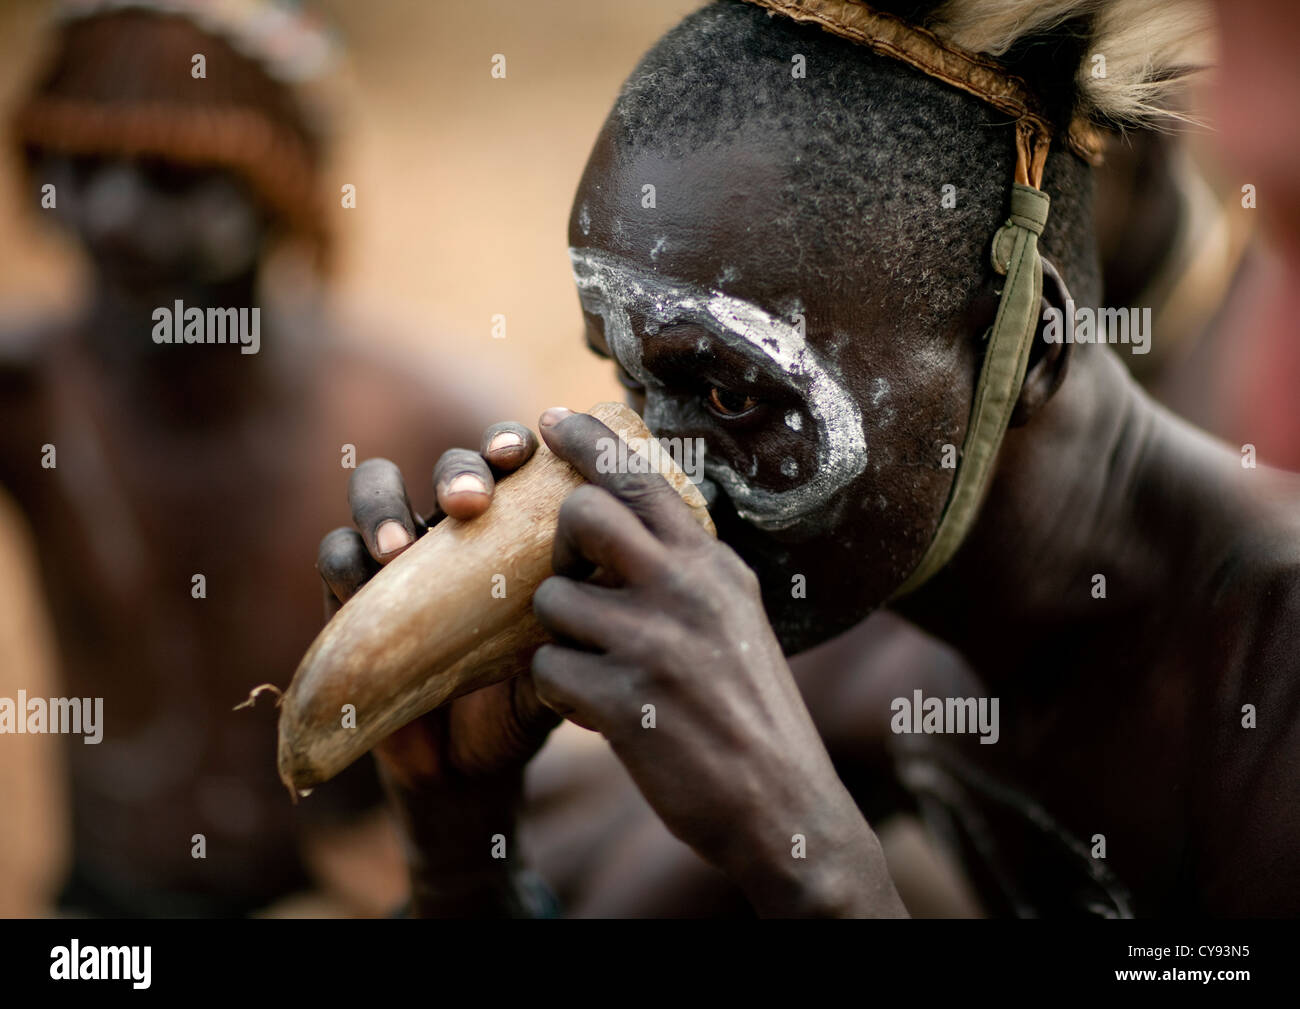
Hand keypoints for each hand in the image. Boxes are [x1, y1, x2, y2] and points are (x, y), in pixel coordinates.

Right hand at [315, 422, 559, 914]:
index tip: (521, 453)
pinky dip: (345, 554)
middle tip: (470, 501)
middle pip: (449, 466)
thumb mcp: (562, 657)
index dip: (511, 444)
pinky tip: (363, 574)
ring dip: (384, 503)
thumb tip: (610, 581)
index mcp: (512, 527)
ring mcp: (399, 557)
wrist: (469, 768)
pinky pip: (335, 553)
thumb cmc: (525, 698)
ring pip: (376, 489)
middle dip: (458, 470)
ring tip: (400, 545)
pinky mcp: (350, 594)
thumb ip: (580, 621)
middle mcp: (453, 529)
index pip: (511, 463)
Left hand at [528, 408, 905, 916]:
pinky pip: (548, 671)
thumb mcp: (737, 617)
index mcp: (714, 565)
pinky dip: (561, 693)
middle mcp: (687, 589)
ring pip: (553, 601)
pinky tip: (598, 713)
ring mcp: (655, 643)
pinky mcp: (626, 702)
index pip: (644, 478)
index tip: (551, 422)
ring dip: (561, 637)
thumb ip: (690, 570)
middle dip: (560, 546)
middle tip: (575, 583)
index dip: (589, 442)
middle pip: (582, 514)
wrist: (781, 804)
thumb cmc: (749, 709)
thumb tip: (630, 524)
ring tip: (598, 668)